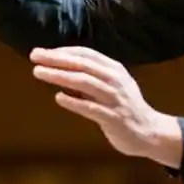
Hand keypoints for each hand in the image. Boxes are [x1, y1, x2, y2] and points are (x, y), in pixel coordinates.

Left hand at [30, 46, 182, 167]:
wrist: (149, 132)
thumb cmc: (125, 107)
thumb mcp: (112, 85)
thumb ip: (92, 76)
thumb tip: (63, 67)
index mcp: (114, 69)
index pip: (86, 54)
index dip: (63, 51)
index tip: (42, 52)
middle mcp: (115, 80)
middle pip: (82, 65)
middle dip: (56, 59)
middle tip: (34, 56)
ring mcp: (115, 99)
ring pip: (84, 82)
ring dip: (60, 76)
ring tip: (39, 72)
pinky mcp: (113, 118)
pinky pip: (91, 108)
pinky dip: (74, 102)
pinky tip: (58, 98)